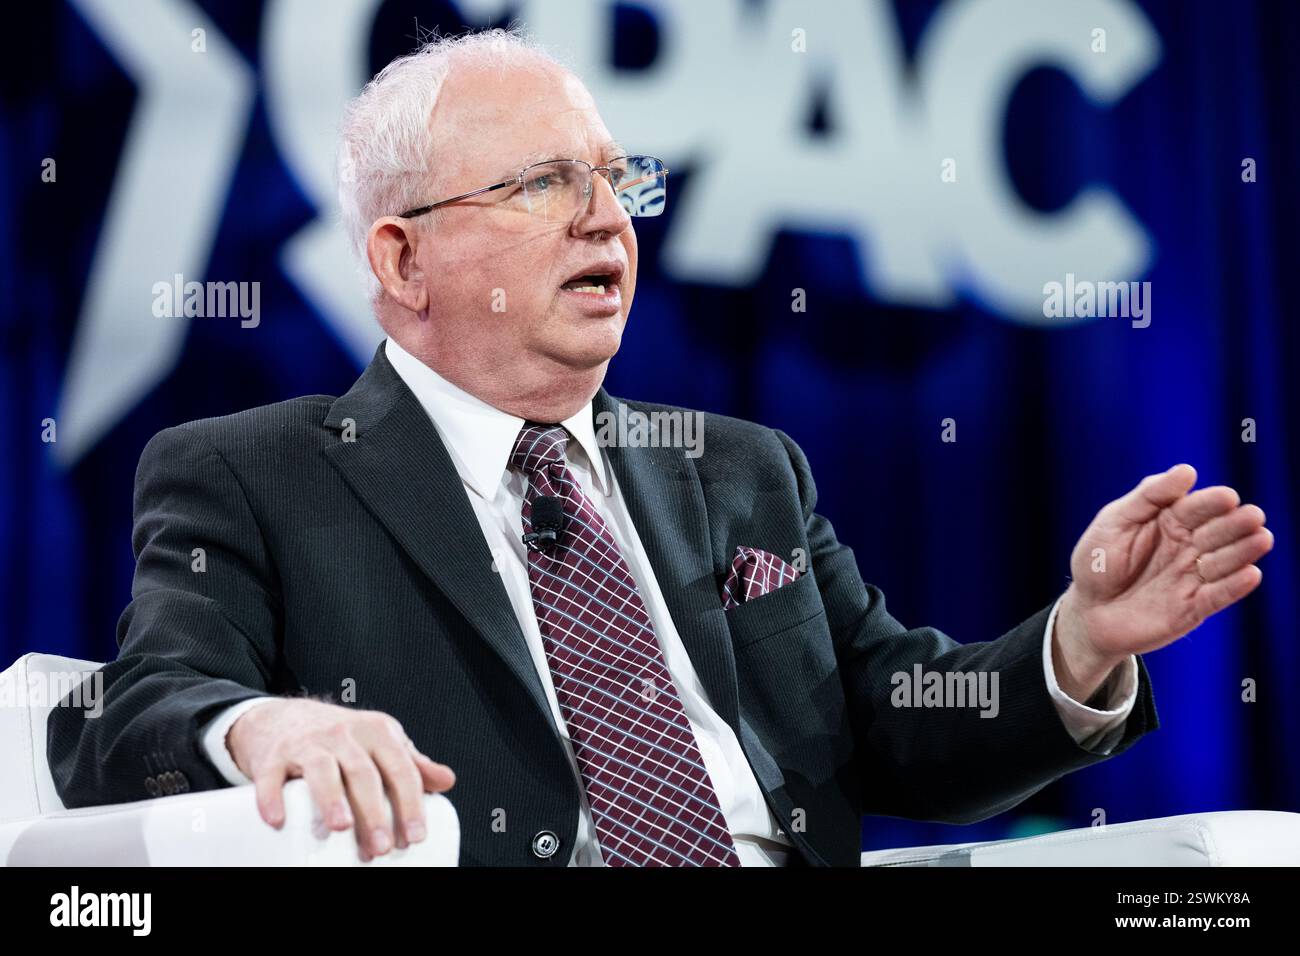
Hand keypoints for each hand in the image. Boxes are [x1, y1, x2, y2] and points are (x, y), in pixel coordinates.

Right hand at [227, 698, 455, 860]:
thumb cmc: (342, 739)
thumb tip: (447, 781)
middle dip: (374, 811)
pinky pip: (272, 776)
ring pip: (322, 769)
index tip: (416, 837)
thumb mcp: (381, 743)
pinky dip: (272, 797)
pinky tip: (277, 819)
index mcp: (377, 732)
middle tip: (382, 847)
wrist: (286, 718)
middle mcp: (344, 733)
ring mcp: (308, 743)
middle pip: (363, 773)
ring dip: (331, 798)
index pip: (401, 768)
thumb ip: (412, 763)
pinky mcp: (274, 756)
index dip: (411, 803)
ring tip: (340, 827)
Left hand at [1054, 464, 1272, 698]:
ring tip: (1261, 539)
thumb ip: (1149, 496)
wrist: (1086, 612)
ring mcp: (1192, 577)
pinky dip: (1234, 586)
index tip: (1227, 497)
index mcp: (1171, 521)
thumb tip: (1187, 470)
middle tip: (1252, 516)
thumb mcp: (1115, 522)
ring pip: (1224, 562)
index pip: (1196, 507)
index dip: (1211, 502)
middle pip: (1216, 532)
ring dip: (1242, 551)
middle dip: (1235, 524)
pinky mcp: (1193, 608)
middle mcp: (1188, 547)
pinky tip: (1250, 574)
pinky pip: (1217, 596)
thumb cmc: (1098, 562)